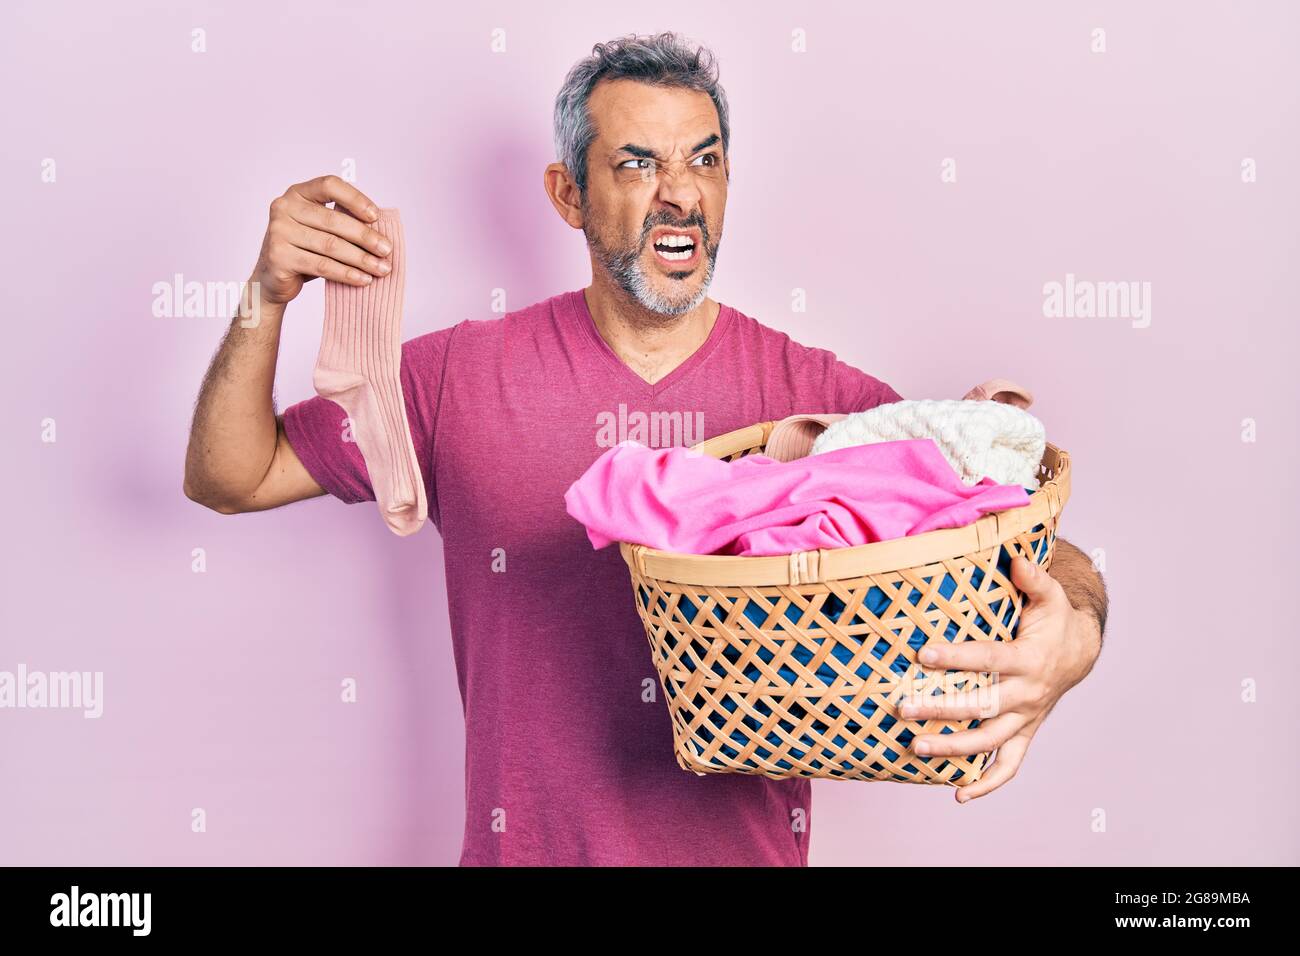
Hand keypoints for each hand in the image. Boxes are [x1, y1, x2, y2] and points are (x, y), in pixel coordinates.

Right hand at [250, 175, 393, 305]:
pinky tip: (364, 280)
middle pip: (333, 220)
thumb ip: (341, 223)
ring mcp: (278, 232)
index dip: (355, 198)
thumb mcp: (320, 230)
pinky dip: (347, 274)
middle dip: (365, 236)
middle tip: (387, 250)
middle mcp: (284, 208)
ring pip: (330, 245)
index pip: (329, 185)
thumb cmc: (304, 251)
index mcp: (297, 193)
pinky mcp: (279, 257)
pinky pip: (322, 265)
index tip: (376, 216)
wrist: (273, 279)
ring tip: (382, 269)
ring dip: (361, 259)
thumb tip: (382, 233)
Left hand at [897, 554, 1101, 802]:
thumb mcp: (1050, 595)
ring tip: (916, 747)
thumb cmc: (1053, 620)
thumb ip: (1033, 578)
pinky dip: (988, 783)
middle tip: (903, 707)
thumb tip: (1016, 558)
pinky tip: (959, 794)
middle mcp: (1028, 693)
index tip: (923, 654)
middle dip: (942, 708)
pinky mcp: (1025, 733)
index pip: (989, 659)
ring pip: (990, 740)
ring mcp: (1026, 717)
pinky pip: (1010, 766)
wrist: (1078, 651)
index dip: (957, 657)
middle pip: (982, 705)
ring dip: (954, 748)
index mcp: (1029, 658)